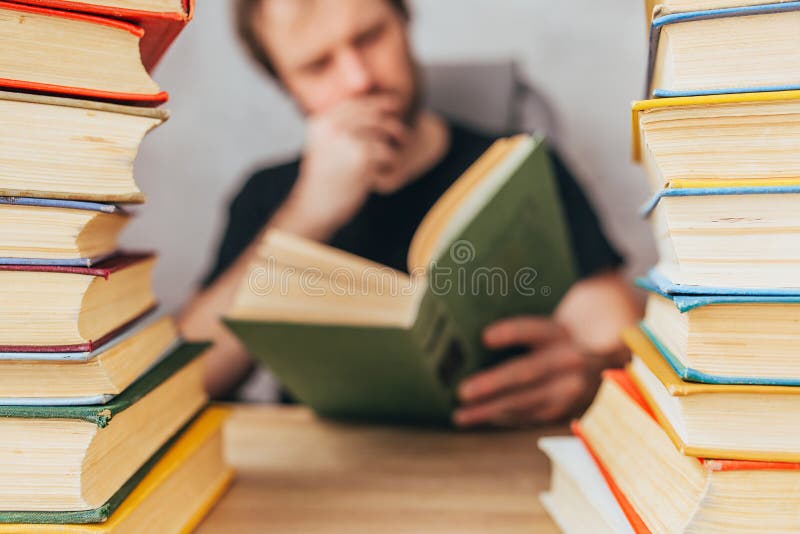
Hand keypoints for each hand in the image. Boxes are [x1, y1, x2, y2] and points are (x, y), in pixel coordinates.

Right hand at [287, 95, 410, 234]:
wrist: (316, 207)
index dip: (377, 103)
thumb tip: (369, 110)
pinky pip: (387, 152)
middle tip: (404, 134)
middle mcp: (332, 127)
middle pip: (372, 114)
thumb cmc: (323, 180)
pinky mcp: (362, 157)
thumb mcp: (324, 147)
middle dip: (391, 122)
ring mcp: (347, 140)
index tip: (394, 105)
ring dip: (394, 142)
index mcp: (321, 122)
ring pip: (383, 131)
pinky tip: (386, 171)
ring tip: (394, 156)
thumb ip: (340, 128)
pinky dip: (391, 162)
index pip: (354, 104)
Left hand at [453, 316, 604, 427]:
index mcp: (559, 333)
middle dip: (492, 384)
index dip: (511, 332)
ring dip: (490, 411)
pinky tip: (482, 418)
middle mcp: (568, 360)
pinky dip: (504, 417)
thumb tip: (475, 340)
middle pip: (527, 372)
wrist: (598, 364)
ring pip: (525, 401)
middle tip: (462, 392)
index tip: (485, 336)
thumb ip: (518, 334)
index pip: (533, 330)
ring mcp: (569, 389)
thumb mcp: (544, 329)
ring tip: (461, 415)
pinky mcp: (564, 409)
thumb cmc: (553, 342)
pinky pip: (530, 415)